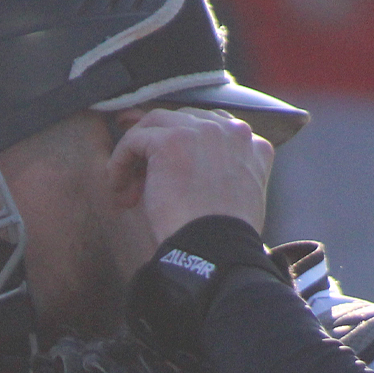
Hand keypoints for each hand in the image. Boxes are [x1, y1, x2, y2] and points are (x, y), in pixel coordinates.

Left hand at [108, 107, 273, 245]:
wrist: (215, 251)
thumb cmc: (222, 240)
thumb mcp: (237, 201)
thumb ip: (223, 174)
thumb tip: (187, 169)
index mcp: (254, 147)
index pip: (212, 128)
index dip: (184, 145)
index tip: (164, 164)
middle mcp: (232, 131)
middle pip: (182, 120)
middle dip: (157, 144)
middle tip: (138, 172)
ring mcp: (203, 132)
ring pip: (155, 124)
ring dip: (136, 152)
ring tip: (126, 185)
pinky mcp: (172, 141)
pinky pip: (135, 139)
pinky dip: (121, 162)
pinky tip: (120, 188)